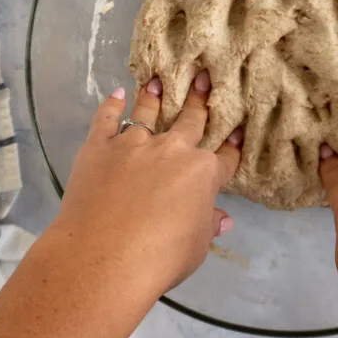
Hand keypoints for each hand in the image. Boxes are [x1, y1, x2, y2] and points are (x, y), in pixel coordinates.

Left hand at [51, 69, 243, 298]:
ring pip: (148, 113)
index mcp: (202, 173)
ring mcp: (134, 144)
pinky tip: (116, 94)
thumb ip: (208, 226)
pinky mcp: (100, 147)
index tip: (237, 132)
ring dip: (154, 96)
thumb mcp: (196, 247)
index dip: (233, 147)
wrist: (103, 258)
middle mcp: (173, 150)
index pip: (224, 158)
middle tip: (204, 79)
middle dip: (200, 102)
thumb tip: (223, 219)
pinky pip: (106, 119)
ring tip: (157, 80)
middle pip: (190, 122)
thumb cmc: (160, 258)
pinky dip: (110, 105)